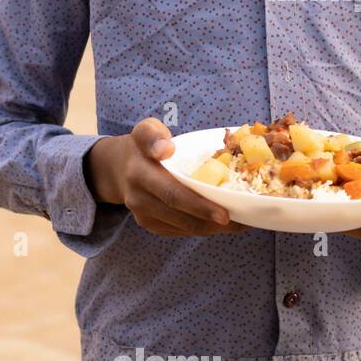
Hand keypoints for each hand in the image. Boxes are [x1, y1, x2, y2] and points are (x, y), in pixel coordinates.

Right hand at [88, 118, 244, 236]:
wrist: (117, 168)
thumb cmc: (142, 146)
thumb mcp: (145, 130)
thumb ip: (153, 135)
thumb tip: (165, 149)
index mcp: (139, 174)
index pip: (172, 194)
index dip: (199, 206)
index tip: (224, 214)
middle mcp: (138, 199)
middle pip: (180, 216)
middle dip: (213, 223)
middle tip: (242, 222)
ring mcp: (143, 215)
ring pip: (183, 227)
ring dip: (213, 229)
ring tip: (240, 223)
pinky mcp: (150, 225)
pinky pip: (180, 230)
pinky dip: (203, 228)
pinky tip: (222, 224)